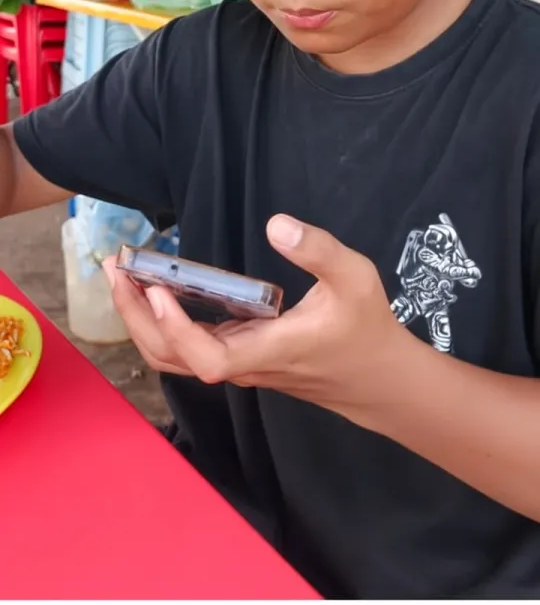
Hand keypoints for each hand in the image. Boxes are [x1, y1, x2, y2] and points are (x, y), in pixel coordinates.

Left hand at [102, 216, 412, 421]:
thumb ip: (318, 251)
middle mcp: (244, 364)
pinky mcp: (238, 356)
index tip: (158, 291)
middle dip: (136, 315)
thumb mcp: (356, 278)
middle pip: (172, 358)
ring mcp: (238, 363)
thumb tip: (276, 224)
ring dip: (142, 319)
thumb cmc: (366, 328)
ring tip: (124, 274)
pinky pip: (187, 347)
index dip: (177, 330)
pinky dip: (162, 320)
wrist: (377, 380)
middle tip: (116, 266)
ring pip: (174, 357)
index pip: (208, 359)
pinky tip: (157, 286)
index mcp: (268, 350)